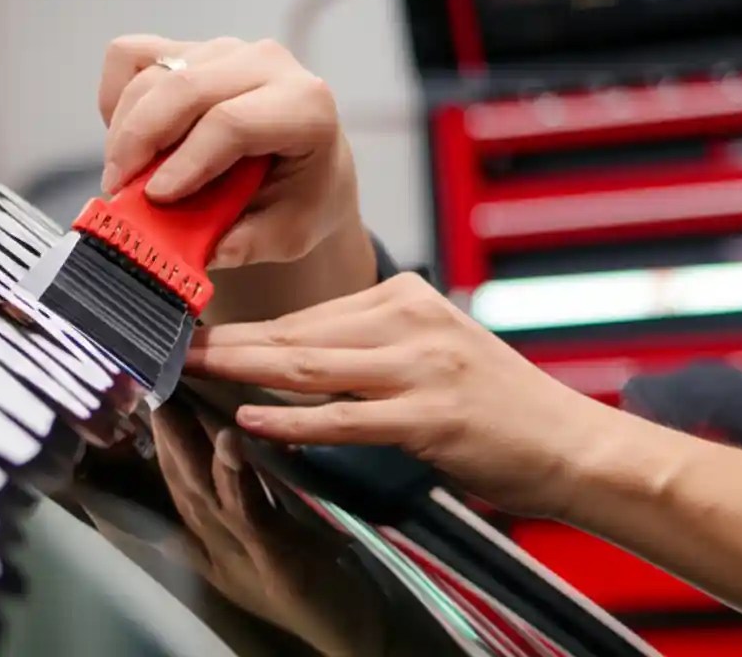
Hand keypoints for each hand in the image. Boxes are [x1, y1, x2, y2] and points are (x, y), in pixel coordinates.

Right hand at [97, 34, 359, 269]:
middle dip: (139, 141)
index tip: (156, 197)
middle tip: (119, 191)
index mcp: (305, 106)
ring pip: (153, 74)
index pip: (233, 121)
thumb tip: (201, 249)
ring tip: (121, 177)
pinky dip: (116, 95)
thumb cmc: (300, 197)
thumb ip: (247, 244)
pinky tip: (125, 136)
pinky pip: (131, 56)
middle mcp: (268, 63)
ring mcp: (225, 49)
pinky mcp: (189, 48)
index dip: (186, 159)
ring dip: (124, 128)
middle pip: (184, 87)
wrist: (305, 167)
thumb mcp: (288, 235)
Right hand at [149, 407, 381, 655]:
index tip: (149, 395)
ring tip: (171, 405)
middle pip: (182, 484)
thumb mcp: (269, 542)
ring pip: (203, 495)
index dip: (160, 443)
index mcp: (216, 540)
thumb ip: (242, 506)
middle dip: (161, 436)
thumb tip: (215, 462)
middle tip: (149, 384)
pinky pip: (249, 512)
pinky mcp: (275, 561)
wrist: (354, 631)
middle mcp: (218, 547)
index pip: (180, 484)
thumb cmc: (315, 580)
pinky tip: (231, 441)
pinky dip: (235, 477)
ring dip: (185, 450)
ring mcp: (243, 555)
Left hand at [184, 273, 619, 517]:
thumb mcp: (429, 351)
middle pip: (297, 333)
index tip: (197, 334)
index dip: (246, 329)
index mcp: (405, 298)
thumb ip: (364, 348)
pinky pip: (346, 418)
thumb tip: (287, 356)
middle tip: (169, 347)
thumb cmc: (495, 403)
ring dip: (241, 370)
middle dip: (227, 343)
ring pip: (310, 366)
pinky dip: (292, 421)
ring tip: (189, 371)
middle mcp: (409, 321)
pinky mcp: (430, 415)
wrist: (572, 442)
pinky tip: (249, 421)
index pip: (308, 316)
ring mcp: (420, 367)